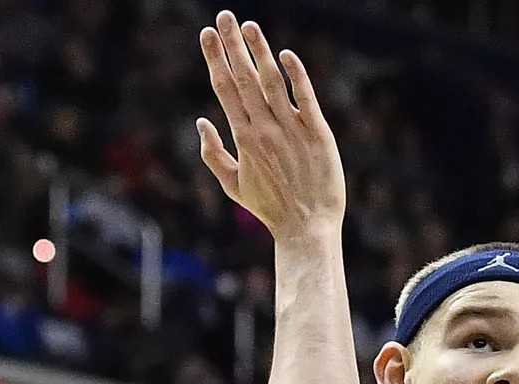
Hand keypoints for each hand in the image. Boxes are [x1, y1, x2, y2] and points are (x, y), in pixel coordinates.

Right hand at [197, 12, 344, 246]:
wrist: (307, 228)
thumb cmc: (271, 209)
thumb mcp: (234, 186)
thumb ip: (213, 154)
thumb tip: (201, 123)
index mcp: (242, 138)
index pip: (225, 89)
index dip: (215, 59)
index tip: (206, 34)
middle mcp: (264, 129)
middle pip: (244, 78)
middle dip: (231, 46)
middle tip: (222, 17)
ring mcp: (291, 129)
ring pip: (272, 82)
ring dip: (259, 51)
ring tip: (248, 26)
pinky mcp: (318, 133)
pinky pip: (305, 97)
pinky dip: (296, 75)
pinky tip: (285, 54)